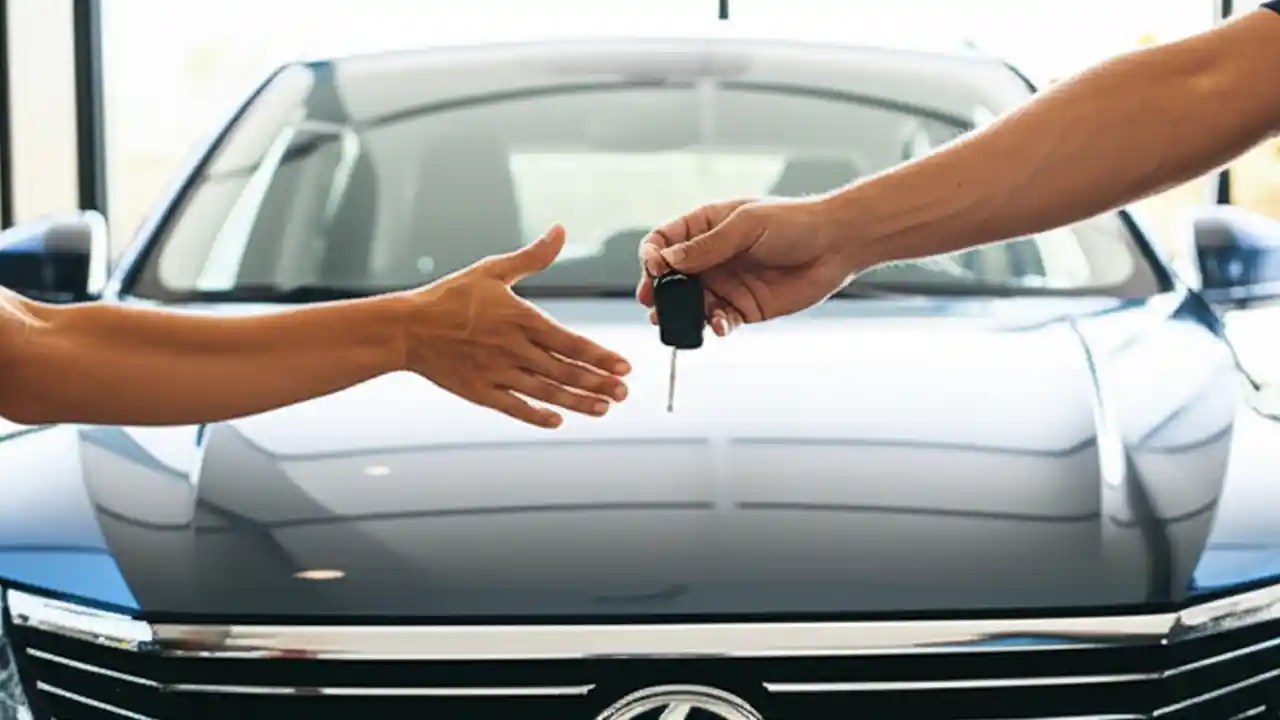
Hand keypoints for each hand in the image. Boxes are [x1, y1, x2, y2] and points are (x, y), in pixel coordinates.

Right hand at [405, 225, 630, 427]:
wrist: (406, 328)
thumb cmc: (448, 297)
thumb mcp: (491, 270)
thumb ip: (532, 256)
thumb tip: (560, 230)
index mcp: (520, 319)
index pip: (570, 342)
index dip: (600, 357)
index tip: (624, 367)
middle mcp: (513, 350)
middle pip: (565, 371)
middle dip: (598, 384)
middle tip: (624, 393)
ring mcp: (497, 373)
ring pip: (547, 392)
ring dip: (578, 402)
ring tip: (603, 409)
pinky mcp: (480, 392)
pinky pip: (516, 408)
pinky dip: (538, 415)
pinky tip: (558, 420)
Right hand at [636, 197, 859, 334]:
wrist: (835, 246)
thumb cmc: (793, 223)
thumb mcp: (745, 227)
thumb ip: (707, 246)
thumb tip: (667, 260)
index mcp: (706, 227)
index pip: (664, 241)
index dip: (653, 255)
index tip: (653, 269)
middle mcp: (711, 258)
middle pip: (671, 278)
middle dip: (660, 291)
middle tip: (653, 304)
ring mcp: (726, 284)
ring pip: (691, 304)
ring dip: (681, 314)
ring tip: (674, 323)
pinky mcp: (743, 308)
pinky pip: (718, 321)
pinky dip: (713, 326)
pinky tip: (717, 326)